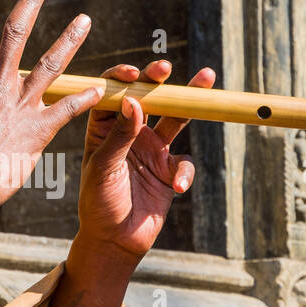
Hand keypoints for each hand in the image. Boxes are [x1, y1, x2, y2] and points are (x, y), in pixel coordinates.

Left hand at [75, 59, 216, 262]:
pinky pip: (184, 162)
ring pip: (176, 118)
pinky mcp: (169, 170)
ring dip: (191, 101)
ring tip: (206, 80)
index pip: (112, 94)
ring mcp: (152, 149)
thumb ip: (119, 136)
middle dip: (157, 79)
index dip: (122, 78)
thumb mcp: (103, 168)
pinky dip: (184, 172)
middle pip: (147, 97)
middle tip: (165, 66)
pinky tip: (177, 186)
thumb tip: (133, 101)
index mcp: (104, 129)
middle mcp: (129, 133)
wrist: (115, 240)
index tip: (134, 74)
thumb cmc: (98, 203)